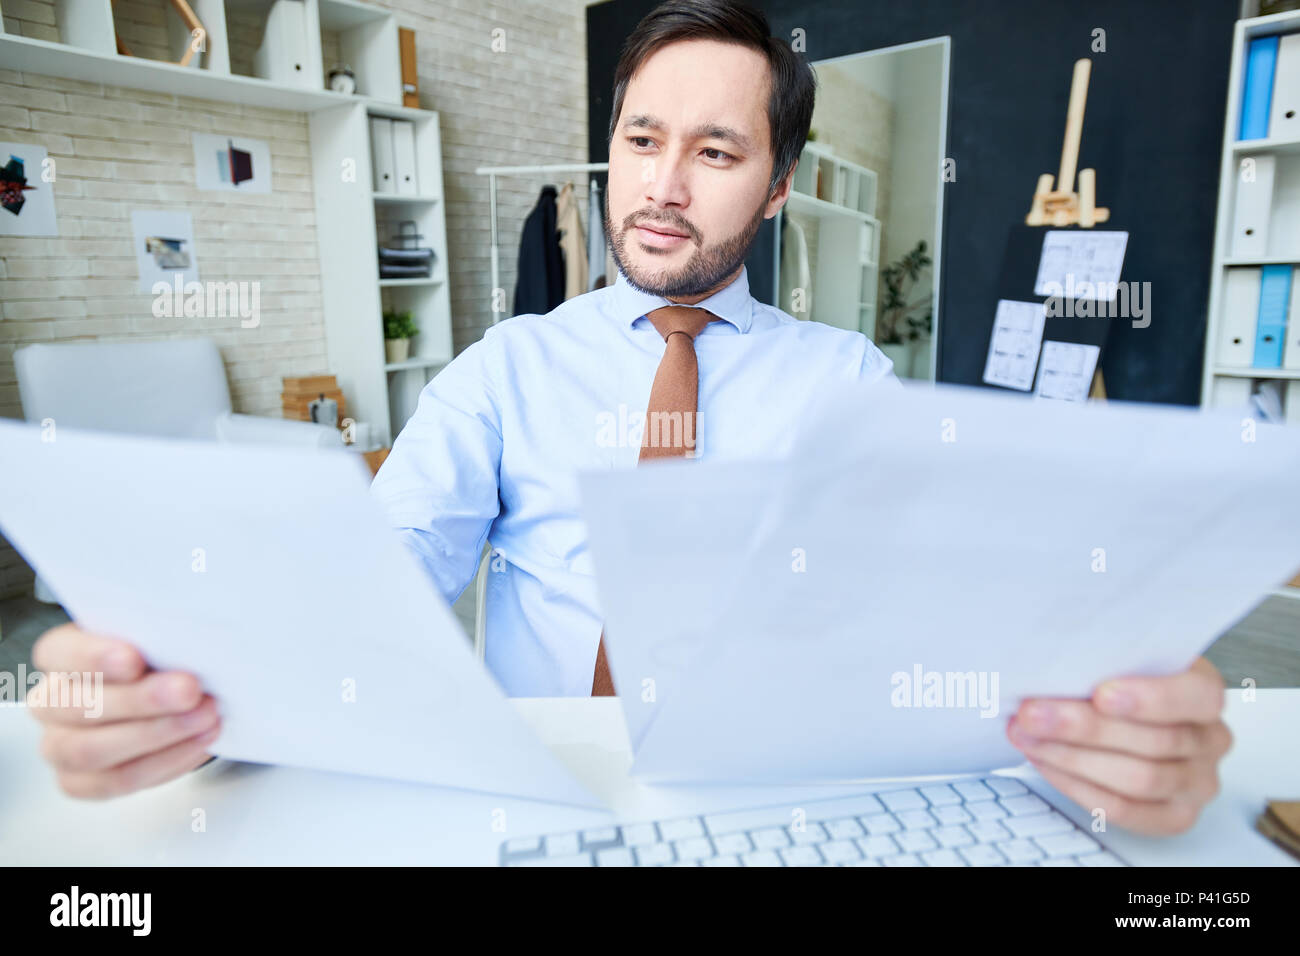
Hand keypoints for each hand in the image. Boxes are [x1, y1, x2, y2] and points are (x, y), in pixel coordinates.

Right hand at [27, 624, 221, 798]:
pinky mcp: (81, 781)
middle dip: (140, 700)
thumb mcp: (159, 638)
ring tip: (206, 717)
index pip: (59, 652)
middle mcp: (51, 703)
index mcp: (60, 655)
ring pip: (91, 751)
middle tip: (189, 690)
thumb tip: (190, 643)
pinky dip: (165, 762)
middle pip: (79, 707)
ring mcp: (60, 746)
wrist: (170, 699)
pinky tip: (199, 742)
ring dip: (157, 734)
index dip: (92, 657)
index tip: (134, 658)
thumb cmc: (159, 661)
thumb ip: (161, 637)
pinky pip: (117, 780)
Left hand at [1007, 656, 1231, 835]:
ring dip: (1072, 757)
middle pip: (1156, 740)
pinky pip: (1125, 810)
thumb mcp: (1114, 655)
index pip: (1198, 695)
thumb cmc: (1113, 679)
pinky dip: (1078, 786)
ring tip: (1027, 737)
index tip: (1101, 695)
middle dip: (1085, 728)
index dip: (1152, 697)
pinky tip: (1045, 763)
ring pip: (1138, 778)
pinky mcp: (1175, 816)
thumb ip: (1101, 655)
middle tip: (1033, 714)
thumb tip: (1054, 660)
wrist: (1116, 716)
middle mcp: (1210, 739)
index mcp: (1203, 691)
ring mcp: (1197, 782)